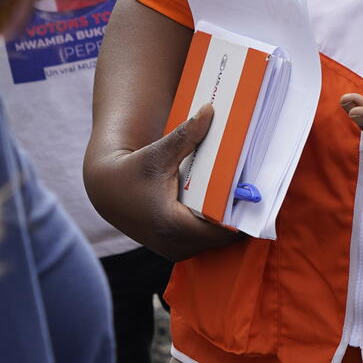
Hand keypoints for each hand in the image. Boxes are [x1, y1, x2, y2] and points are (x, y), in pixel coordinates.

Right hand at [94, 103, 242, 260]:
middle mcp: (174, 245)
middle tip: (253, 193)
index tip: (255, 195)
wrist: (107, 190)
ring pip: (215, 243)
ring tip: (240, 198)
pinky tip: (223, 207)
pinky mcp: (174, 251)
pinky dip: (215, 228)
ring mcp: (174, 251)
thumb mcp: (158, 153)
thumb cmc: (132, 170)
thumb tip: (209, 110)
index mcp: (172, 224)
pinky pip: (205, 243)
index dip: (241, 213)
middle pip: (222, 238)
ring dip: (227, 224)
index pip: (222, 229)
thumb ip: (186, 135)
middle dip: (237, 217)